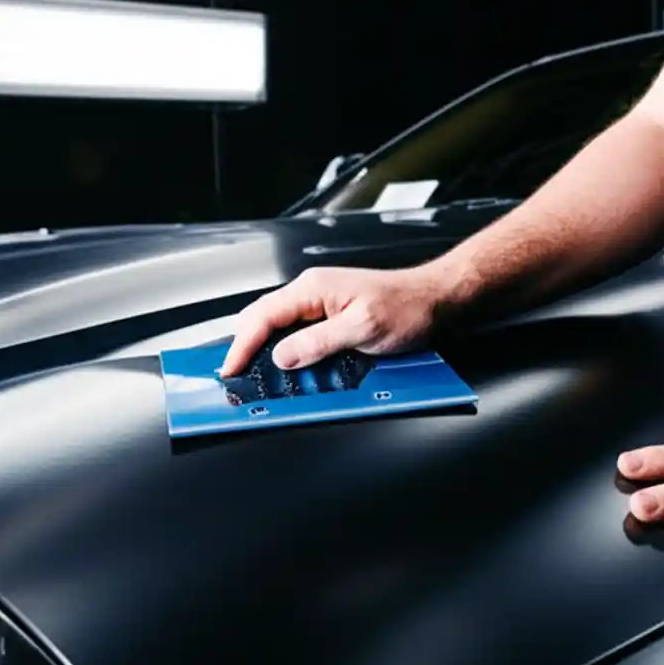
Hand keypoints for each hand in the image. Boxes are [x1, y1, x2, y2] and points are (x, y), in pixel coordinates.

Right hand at [220, 265, 457, 376]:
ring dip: (263, 349)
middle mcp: (311, 292)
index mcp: (313, 289)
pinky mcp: (328, 315)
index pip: (263, 316)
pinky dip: (283, 349)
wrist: (433, 300)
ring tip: (252, 373)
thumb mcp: (363, 329)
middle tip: (235, 376)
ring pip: (276, 325)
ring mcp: (319, 303)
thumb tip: (282, 356)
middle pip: (262, 318)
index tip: (230, 369)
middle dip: (244, 346)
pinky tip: (283, 365)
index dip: (242, 345)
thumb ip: (320, 342)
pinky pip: (295, 331)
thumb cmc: (406, 308)